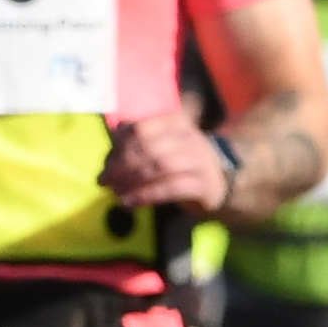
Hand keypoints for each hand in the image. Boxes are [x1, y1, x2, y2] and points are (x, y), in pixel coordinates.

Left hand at [105, 112, 231, 212]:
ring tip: (116, 193)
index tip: (105, 164)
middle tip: (105, 181)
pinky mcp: (204, 185)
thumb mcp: (164, 146)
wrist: (222, 180)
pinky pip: (170, 188)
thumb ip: (138, 145)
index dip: (118, 147)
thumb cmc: (184, 162)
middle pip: (148, 148)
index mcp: (175, 122)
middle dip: (121, 166)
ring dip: (132, 181)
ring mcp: (199, 161)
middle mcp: (189, 138)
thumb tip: (108, 157)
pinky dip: (146, 195)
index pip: (140, 129)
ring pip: (159, 167)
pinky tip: (130, 203)